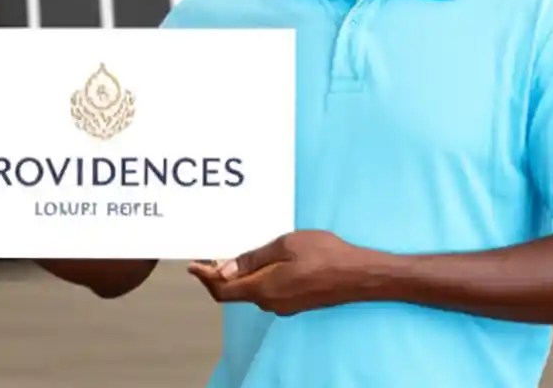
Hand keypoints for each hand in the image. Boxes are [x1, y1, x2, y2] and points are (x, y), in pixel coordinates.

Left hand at [188, 230, 366, 315]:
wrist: (359, 275)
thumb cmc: (325, 255)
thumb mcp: (285, 246)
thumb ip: (253, 259)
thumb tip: (223, 269)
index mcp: (264, 289)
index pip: (223, 290)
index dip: (204, 279)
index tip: (192, 266)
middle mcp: (270, 303)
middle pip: (234, 293)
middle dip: (219, 275)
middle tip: (211, 255)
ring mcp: (284, 306)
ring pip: (252, 292)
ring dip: (239, 277)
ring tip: (236, 254)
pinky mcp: (295, 303)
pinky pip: (267, 292)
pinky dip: (256, 279)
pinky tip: (262, 263)